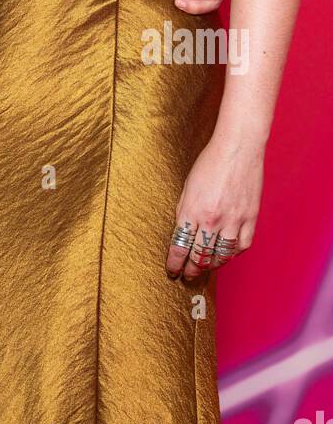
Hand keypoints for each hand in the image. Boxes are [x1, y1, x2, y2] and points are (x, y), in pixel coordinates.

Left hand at [165, 132, 262, 279]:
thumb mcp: (187, 186)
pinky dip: (233, 254)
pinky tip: (226, 254)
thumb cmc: (210, 162)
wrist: (238, 148)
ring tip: (204, 268)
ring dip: (211, 266)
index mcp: (192, 210)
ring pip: (221, 256)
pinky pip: (241, 246)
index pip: (179, 247)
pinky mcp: (250, 219)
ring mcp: (234, 221)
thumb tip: (181, 233)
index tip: (172, 271)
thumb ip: (184, 211)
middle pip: (200, 257)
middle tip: (187, 275)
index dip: (174, 264)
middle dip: (191, 270)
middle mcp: (212, 220)